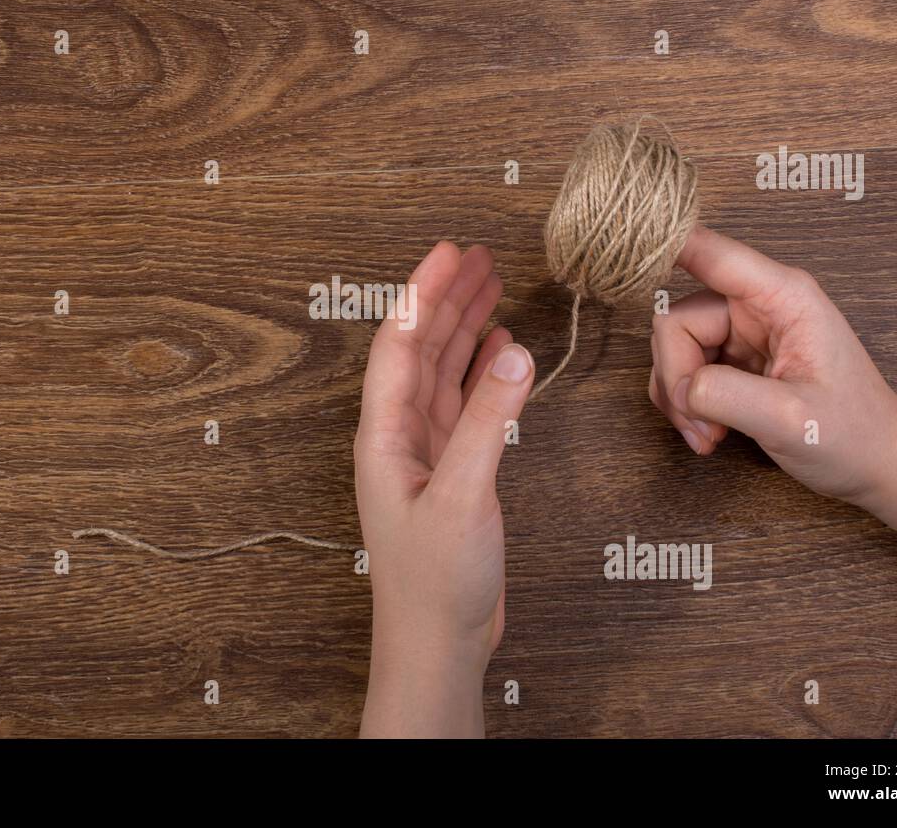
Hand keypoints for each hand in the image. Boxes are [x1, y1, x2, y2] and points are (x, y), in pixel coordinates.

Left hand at [354, 241, 533, 736]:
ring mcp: (424, 454)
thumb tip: (512, 353)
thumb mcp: (463, 495)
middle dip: (446, 301)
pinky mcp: (451, 474)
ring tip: (491, 287)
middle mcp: (398, 437)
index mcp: (383, 436)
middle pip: (420, 351)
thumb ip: (487, 423)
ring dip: (464, 330)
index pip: (398, 347)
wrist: (436, 642)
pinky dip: (482, 374)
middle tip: (475, 257)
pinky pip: (464, 406)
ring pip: (443, 374)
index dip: (423, 296)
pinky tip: (500, 352)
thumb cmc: (433, 582)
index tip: (449, 253)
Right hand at [648, 225, 896, 511]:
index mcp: (783, 297)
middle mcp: (760, 305)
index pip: (709, 252)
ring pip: (674, 347)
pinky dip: (685, 404)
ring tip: (708, 435)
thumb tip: (682, 387)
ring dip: (680, 397)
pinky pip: (684, 369)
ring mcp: (745, 332)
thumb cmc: (855, 437)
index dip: (661, 247)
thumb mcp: (793, 420)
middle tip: (699, 424)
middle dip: (677, 377)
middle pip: (677, 319)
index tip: (619, 255)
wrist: (879, 468)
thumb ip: (728, 395)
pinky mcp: (736, 359)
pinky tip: (708, 432)